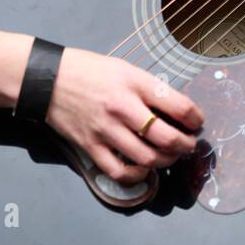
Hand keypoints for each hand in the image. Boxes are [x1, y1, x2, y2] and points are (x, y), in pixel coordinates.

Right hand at [45, 47, 204, 183]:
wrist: (47, 79)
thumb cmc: (89, 70)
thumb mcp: (124, 69)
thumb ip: (148, 88)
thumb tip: (175, 110)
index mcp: (134, 83)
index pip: (178, 105)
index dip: (196, 118)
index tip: (197, 122)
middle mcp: (122, 108)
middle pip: (166, 137)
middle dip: (185, 144)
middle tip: (188, 144)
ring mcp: (106, 130)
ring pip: (147, 158)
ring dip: (166, 161)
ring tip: (169, 156)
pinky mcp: (91, 147)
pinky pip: (120, 171)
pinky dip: (137, 176)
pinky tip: (143, 169)